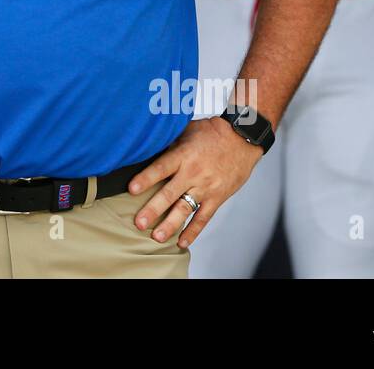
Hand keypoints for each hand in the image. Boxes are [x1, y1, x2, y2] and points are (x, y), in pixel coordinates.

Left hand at [128, 116, 263, 247]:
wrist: (242, 139)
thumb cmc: (212, 132)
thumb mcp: (187, 130)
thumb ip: (169, 142)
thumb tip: (146, 146)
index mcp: (183, 154)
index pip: (161, 167)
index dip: (146, 178)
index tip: (131, 190)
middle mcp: (193, 173)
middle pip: (170, 193)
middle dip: (153, 209)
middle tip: (139, 223)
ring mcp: (206, 187)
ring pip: (185, 209)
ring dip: (170, 225)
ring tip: (157, 237)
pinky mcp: (217, 198)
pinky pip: (203, 218)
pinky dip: (193, 231)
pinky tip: (182, 242)